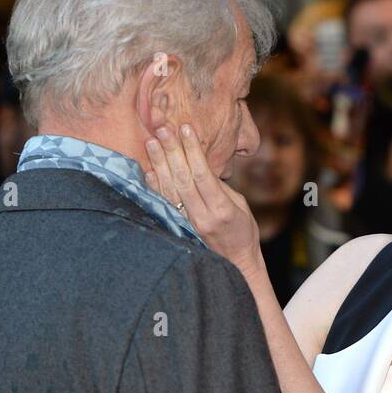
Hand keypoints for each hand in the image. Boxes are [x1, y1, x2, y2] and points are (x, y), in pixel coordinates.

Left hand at [143, 121, 263, 282]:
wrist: (236, 264)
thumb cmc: (243, 231)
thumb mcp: (239, 205)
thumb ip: (219, 186)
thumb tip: (199, 164)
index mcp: (222, 208)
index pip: (203, 174)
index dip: (192, 150)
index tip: (185, 128)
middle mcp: (203, 217)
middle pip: (183, 179)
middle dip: (172, 151)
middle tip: (163, 128)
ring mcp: (189, 224)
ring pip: (170, 190)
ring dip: (160, 164)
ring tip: (152, 141)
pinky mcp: (180, 229)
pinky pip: (165, 205)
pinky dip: (155, 187)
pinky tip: (148, 170)